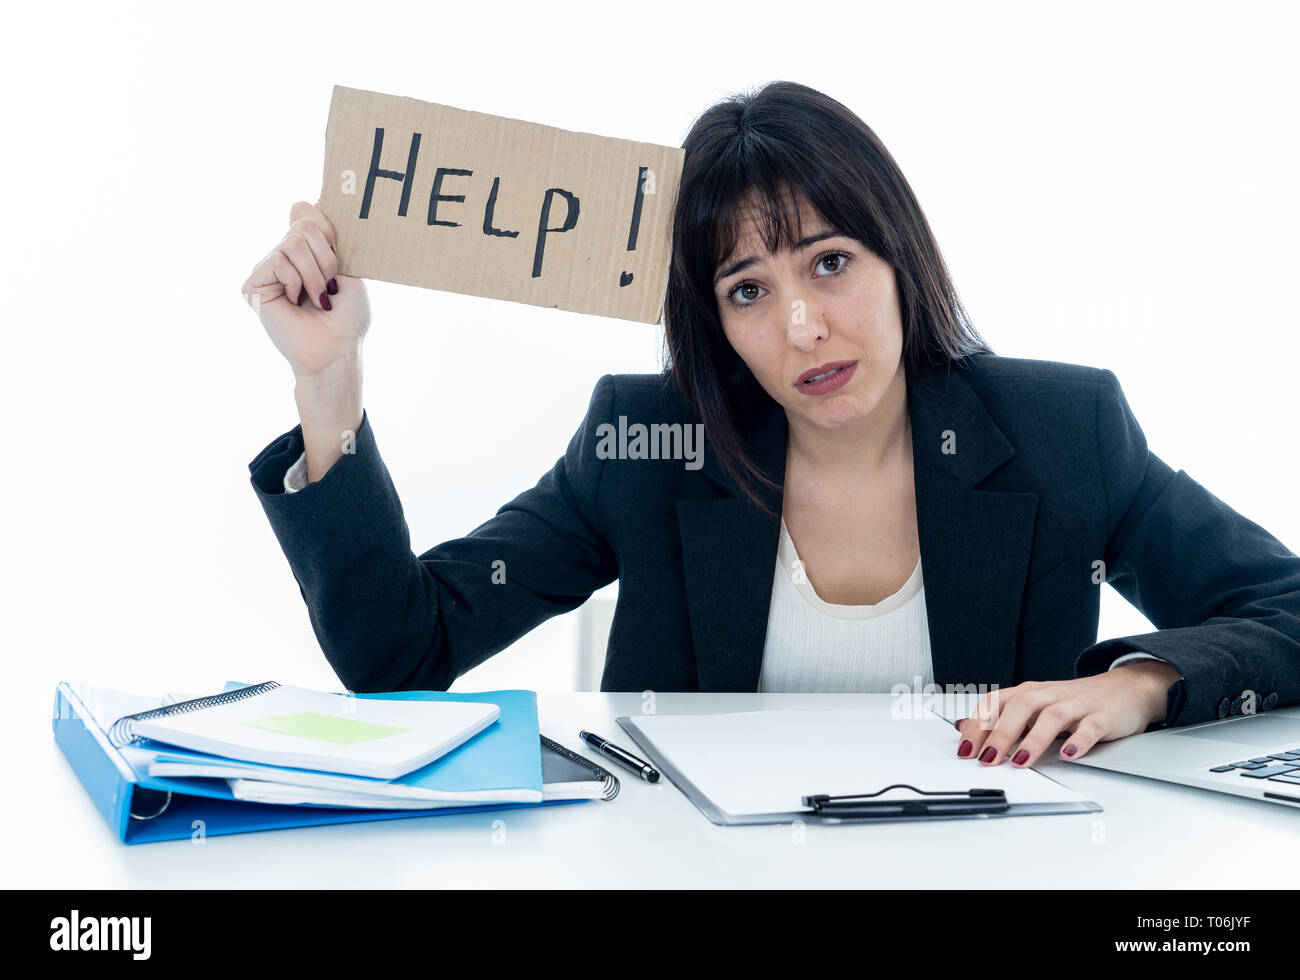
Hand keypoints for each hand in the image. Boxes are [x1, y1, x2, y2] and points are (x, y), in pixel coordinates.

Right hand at [240, 200, 370, 380]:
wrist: (337, 350)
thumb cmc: (347, 317)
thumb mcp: (349, 269)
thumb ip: (328, 236)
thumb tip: (303, 203)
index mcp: (305, 252)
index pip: (305, 211)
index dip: (324, 225)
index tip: (339, 251)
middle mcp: (283, 257)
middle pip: (303, 225)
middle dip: (327, 257)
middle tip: (331, 286)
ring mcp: (266, 270)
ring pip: (292, 243)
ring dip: (315, 273)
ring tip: (319, 298)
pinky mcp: (252, 285)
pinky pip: (278, 262)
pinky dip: (297, 282)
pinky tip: (296, 302)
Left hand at [953, 660, 1182, 767]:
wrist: (1127, 688)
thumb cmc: (1076, 701)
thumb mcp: (1036, 705)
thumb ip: (1003, 716)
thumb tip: (965, 727)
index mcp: (1031, 692)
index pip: (997, 702)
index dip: (979, 724)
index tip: (965, 748)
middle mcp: (1050, 695)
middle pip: (1020, 708)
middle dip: (1000, 734)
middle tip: (986, 759)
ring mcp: (1078, 704)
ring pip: (1051, 717)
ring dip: (1033, 740)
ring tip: (1020, 761)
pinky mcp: (1103, 716)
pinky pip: (1090, 727)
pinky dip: (1078, 740)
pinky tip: (1068, 754)